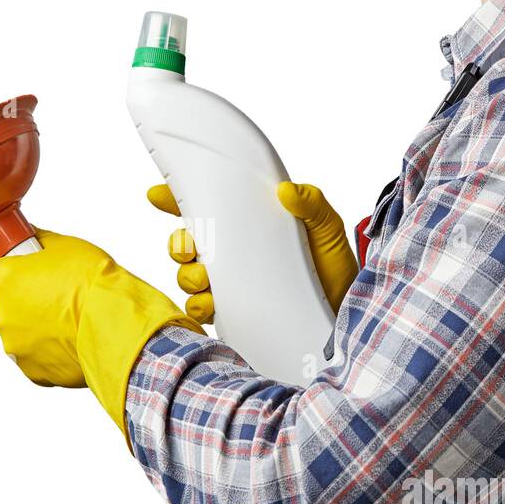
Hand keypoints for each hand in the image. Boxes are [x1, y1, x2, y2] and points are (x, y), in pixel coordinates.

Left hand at [0, 228, 201, 435]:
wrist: (115, 324)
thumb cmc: (92, 283)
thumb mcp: (66, 246)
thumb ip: (40, 244)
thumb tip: (33, 242)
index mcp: (3, 280)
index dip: (3, 276)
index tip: (19, 276)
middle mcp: (2, 315)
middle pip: (5, 307)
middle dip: (25, 303)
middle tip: (55, 298)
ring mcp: (16, 347)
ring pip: (20, 335)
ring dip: (37, 330)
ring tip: (68, 323)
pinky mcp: (33, 372)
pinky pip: (36, 359)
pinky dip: (50, 353)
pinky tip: (72, 341)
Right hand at [146, 181, 358, 319]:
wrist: (345, 311)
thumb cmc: (334, 266)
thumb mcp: (327, 229)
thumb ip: (312, 204)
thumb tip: (287, 190)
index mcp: (247, 226)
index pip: (204, 209)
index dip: (175, 200)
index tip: (160, 195)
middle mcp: (232, 254)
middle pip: (185, 244)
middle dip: (179, 244)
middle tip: (191, 248)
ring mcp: (230, 284)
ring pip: (187, 277)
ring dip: (189, 276)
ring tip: (206, 280)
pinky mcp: (233, 313)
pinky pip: (200, 310)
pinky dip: (198, 307)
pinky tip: (211, 305)